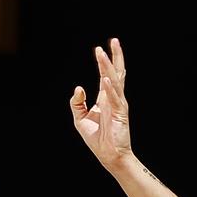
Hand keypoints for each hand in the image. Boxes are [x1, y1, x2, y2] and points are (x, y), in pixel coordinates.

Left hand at [69, 37, 131, 168]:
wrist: (109, 156)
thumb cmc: (97, 138)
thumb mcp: (80, 119)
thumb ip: (77, 103)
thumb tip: (78, 87)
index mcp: (105, 97)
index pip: (106, 74)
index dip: (104, 61)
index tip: (100, 48)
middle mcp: (113, 97)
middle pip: (116, 72)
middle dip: (114, 56)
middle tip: (113, 40)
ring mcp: (118, 104)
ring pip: (114, 81)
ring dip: (108, 67)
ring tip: (102, 54)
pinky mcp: (120, 114)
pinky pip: (115, 98)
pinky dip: (110, 88)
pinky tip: (105, 78)